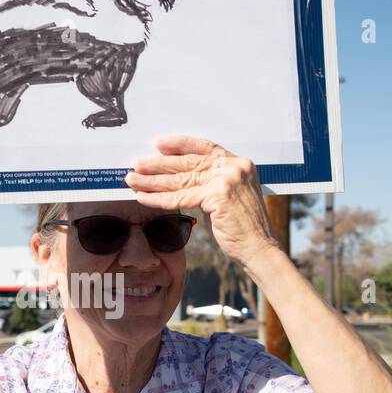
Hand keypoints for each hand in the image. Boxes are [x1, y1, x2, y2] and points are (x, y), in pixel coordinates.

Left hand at [125, 135, 278, 269]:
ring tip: (132, 179)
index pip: (204, 147)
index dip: (180, 144)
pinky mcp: (218, 196)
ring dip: (153, 180)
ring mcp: (227, 180)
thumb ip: (210, 183)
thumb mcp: (229, 196)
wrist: (259, 249)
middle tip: (137, 163)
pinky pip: (181, 197)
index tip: (159, 143)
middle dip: (159, 164)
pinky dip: (159, 198)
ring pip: (182, 179)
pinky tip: (142, 197)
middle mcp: (234, 167)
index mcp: (239, 163)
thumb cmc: (243, 227)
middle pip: (189, 162)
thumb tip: (180, 178)